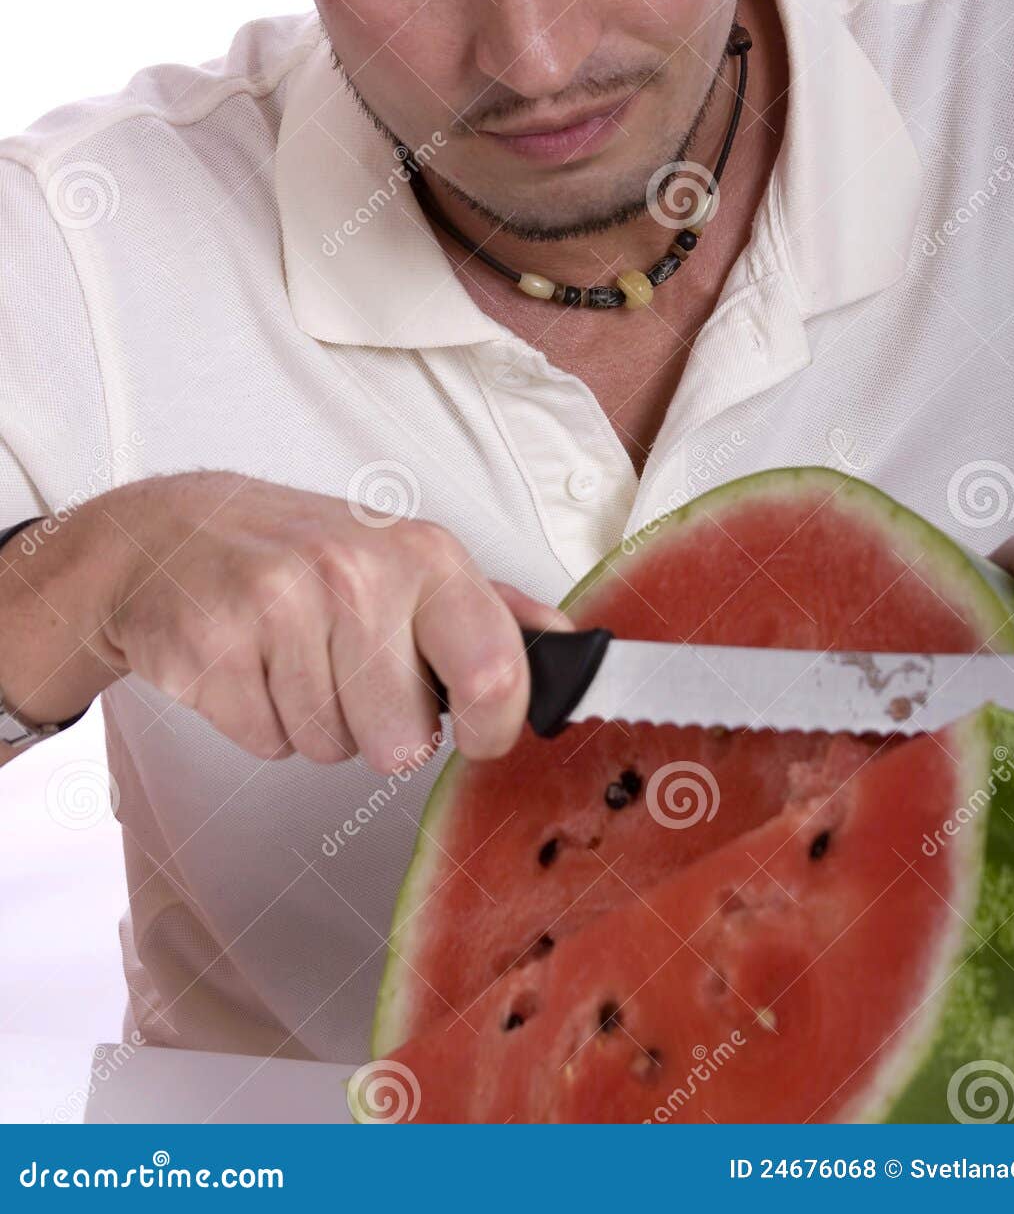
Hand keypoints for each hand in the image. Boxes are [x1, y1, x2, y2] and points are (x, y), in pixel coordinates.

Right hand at [95, 470, 572, 769]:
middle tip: (343, 667)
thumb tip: (572, 651)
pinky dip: (257, 721)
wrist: (170, 535)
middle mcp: (355, 573)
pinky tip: (249, 665)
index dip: (492, 728)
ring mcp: (279, 609)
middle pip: (403, 743)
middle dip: (376, 727)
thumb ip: (492, 610)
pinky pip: (267, 744)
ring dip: (312, 720)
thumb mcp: (404, 557)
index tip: (477, 732)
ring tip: (289, 657)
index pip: (495, 672)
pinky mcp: (213, 651)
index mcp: (422, 556)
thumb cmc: (298, 551)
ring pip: (332, 749)